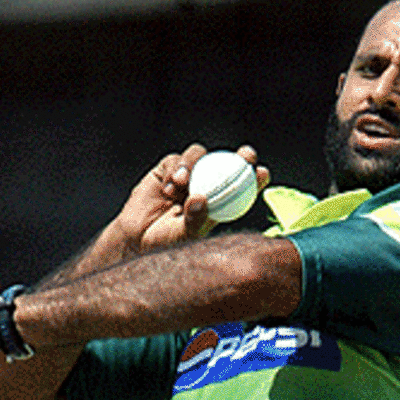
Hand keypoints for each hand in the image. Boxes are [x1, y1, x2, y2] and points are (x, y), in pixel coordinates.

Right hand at [116, 144, 269, 253]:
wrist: (137, 241)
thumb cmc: (167, 244)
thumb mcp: (187, 235)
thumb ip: (196, 219)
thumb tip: (201, 199)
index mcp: (219, 204)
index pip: (241, 188)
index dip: (254, 179)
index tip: (262, 173)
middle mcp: (206, 186)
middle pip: (227, 163)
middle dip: (240, 157)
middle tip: (246, 156)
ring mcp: (187, 176)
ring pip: (199, 155)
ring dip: (193, 165)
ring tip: (182, 185)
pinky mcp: (166, 170)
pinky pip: (175, 160)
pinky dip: (174, 170)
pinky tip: (169, 189)